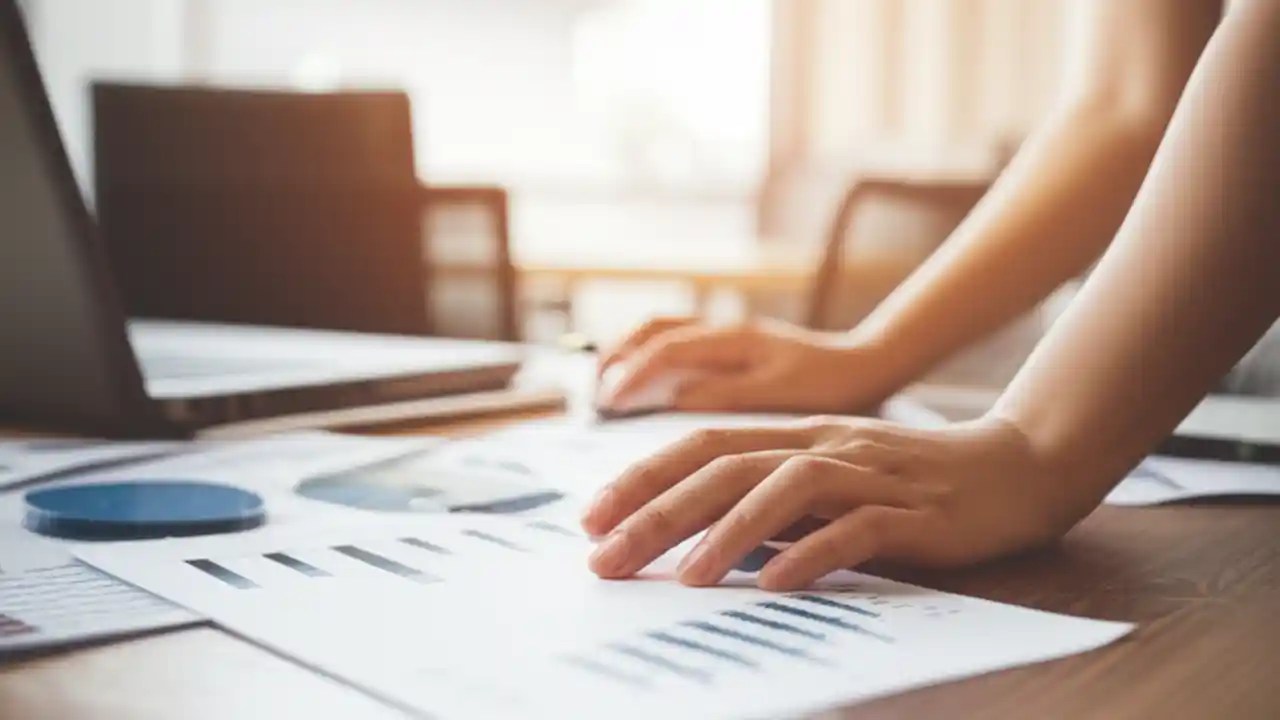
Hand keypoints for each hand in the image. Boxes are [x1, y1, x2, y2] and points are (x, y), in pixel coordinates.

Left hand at [581, 415, 1088, 590]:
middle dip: (657, 512)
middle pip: (726, 469)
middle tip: (605, 557)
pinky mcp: (912, 512)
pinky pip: (854, 530)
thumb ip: (776, 504)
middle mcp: (825, 446)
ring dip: (725, 533)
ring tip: (681, 579)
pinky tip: (773, 584)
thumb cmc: (914, 484)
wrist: (1016, 468)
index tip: (593, 518)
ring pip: (782, 489)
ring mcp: (869, 475)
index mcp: (799, 437)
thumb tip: (704, 539)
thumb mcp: (834, 485)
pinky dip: (810, 552)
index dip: (643, 477)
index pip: (703, 446)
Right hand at [596, 317, 898, 413]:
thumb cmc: (831, 384)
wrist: (870, 363)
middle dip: (614, 359)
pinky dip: (647, 361)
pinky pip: (675, 345)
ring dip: (627, 356)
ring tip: (606, 391)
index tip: (605, 405)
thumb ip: (725, 393)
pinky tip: (643, 390)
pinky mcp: (730, 348)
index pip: (664, 349)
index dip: (629, 376)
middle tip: (594, 398)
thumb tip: (670, 397)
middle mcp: (722, 330)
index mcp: (733, 339)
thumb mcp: (781, 395)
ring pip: (659, 333)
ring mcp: (725, 336)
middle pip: (650, 331)